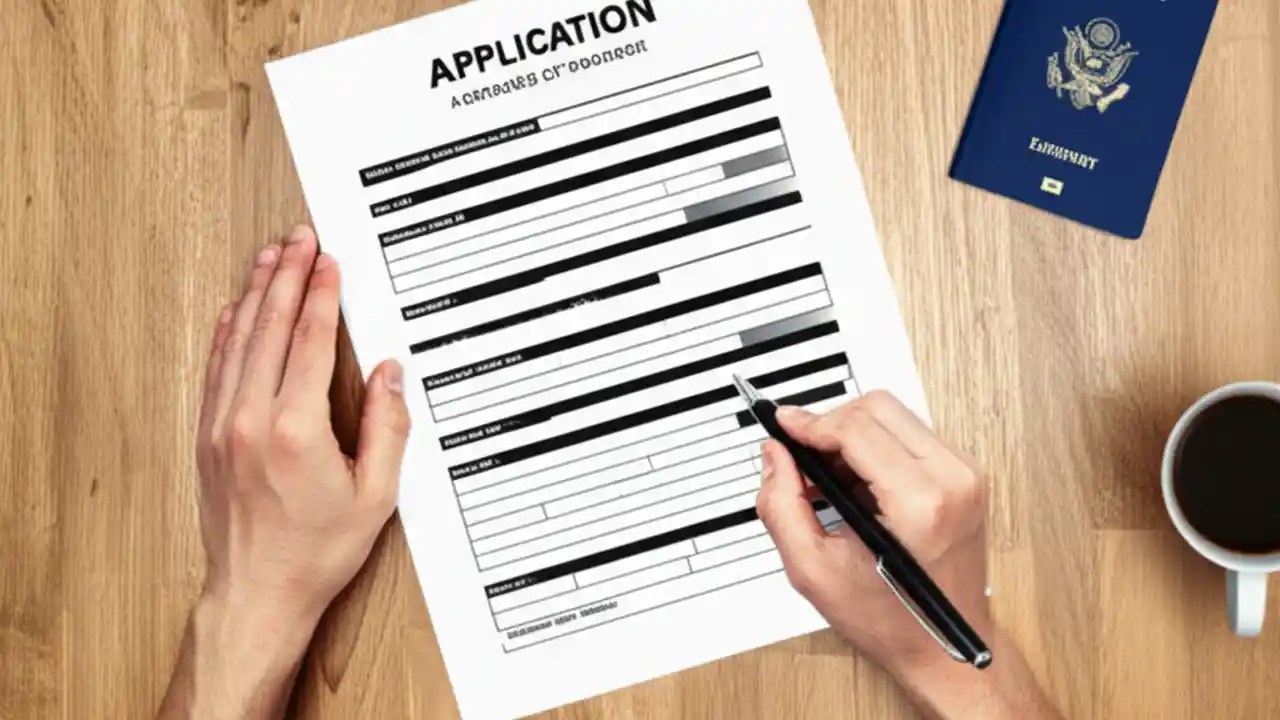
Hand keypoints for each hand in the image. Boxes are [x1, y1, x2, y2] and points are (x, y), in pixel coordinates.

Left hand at [159, 225, 410, 719]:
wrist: (257, 593)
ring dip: (254, 294)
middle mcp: (251, 420)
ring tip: (269, 258)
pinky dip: (226, 333)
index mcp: (295, 430)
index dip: (321, 296)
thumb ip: (388, 430)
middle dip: (287, 277)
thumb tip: (392, 377)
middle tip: (299, 240)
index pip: (309, 342)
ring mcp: (222, 427)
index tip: (329, 264)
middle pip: (269, 328)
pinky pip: (215, 369)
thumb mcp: (375, 497)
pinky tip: (235, 311)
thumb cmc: (314, 552)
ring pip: (237, 341)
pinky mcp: (207, 438)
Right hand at [757, 392, 1059, 718]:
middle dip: (832, 423)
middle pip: (878, 408)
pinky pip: (913, 435)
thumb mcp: (813, 570)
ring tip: (829, 476)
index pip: (856, 428)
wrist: (945, 649)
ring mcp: (966, 476)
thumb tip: (775, 457)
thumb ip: (781, 505)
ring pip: (896, 416)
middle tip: (803, 454)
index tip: (784, 426)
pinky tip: (857, 483)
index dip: (811, 423)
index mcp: (921, 504)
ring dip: (854, 434)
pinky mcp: (967, 477)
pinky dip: (877, 447)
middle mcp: (953, 480)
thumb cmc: (891, 621)